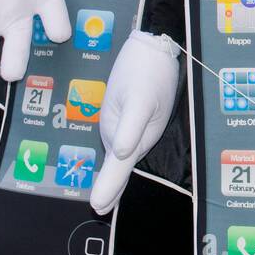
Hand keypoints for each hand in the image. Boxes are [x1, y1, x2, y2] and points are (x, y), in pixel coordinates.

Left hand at [90, 31, 180, 214]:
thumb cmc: (146, 70)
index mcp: (138, 136)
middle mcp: (136, 136)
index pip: (121, 168)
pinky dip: (113, 156)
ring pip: (119, 157)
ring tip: (103, 197)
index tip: (99, 206)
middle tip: (100, 208)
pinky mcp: (129, 116)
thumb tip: (123, 153)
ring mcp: (133, 127)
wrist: (156, 46)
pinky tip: (111, 160)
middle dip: (112, 188)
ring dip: (112, 175)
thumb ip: (130, 128)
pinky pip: (118, 140)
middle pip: (121, 168)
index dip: (109, 188)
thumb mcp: (137, 99)